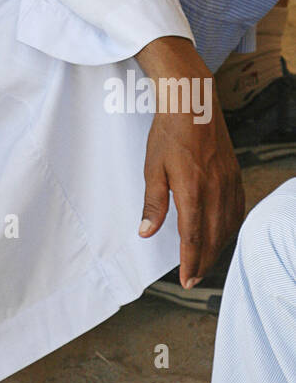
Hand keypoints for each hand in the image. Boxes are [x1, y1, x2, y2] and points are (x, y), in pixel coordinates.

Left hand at [135, 37, 243, 286]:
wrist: (193, 103)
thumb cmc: (168, 133)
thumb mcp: (152, 168)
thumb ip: (153, 203)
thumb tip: (146, 233)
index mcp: (193, 191)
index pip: (193, 237)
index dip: (189, 261)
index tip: (186, 279)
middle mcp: (215, 191)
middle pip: (212, 237)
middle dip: (202, 261)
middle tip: (193, 279)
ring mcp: (229, 183)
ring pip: (227, 226)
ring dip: (216, 248)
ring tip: (204, 262)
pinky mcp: (235, 175)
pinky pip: (236, 210)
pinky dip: (230, 228)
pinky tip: (223, 234)